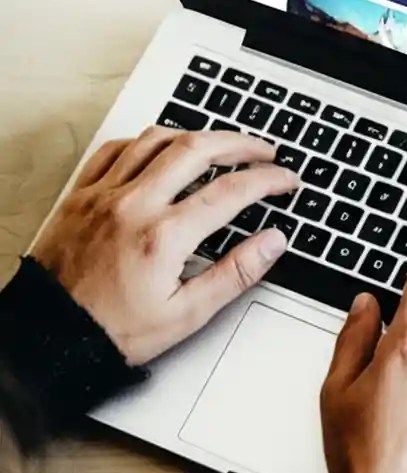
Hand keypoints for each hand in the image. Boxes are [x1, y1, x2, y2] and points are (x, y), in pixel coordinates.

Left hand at [30, 127, 299, 364]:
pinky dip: (146, 141)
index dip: (268, 179)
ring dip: (197, 136)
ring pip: (156, 139)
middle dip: (240, 144)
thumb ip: (236, 273)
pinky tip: (163, 149)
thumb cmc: (114, 330)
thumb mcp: (188, 314)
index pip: (231, 191)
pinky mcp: (82, 195)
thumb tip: (272, 242)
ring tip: (220, 144)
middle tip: (264, 151)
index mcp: (164, 236)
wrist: (52, 336)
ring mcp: (104, 195)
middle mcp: (133, 205)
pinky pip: (116, 149)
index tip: (286, 180)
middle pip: (197, 149)